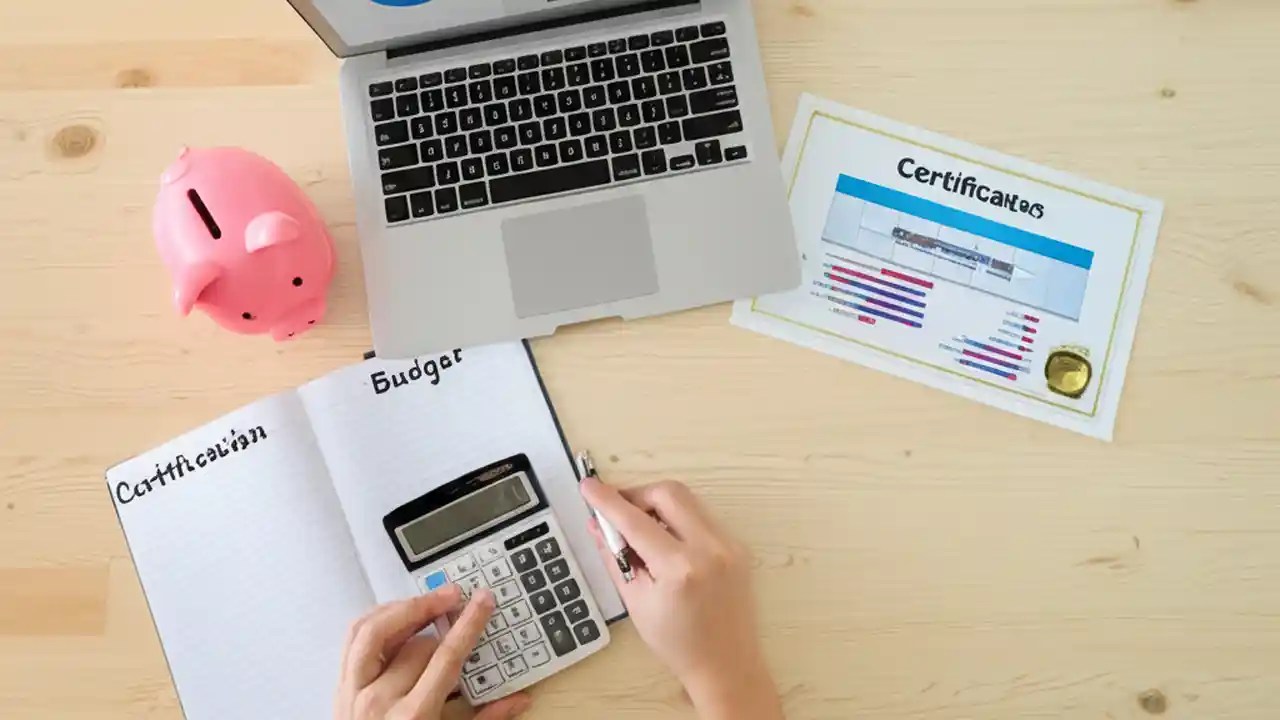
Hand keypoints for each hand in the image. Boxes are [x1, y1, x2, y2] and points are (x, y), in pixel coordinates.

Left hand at [334, 585, 531, 719]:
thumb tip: (520, 700)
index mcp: (414, 717)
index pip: (445, 658)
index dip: (468, 625)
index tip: (482, 601)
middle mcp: (380, 700)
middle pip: (415, 645)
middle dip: (439, 625)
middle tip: (457, 605)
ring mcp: (353, 690)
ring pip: (374, 630)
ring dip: (403, 609)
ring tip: (428, 601)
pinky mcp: (340, 685)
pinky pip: (353, 637)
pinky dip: (376, 618)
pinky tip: (397, 615)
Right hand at [580, 477, 783, 719]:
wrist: (727, 665)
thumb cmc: (678, 643)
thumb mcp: (635, 603)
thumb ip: (615, 559)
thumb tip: (597, 525)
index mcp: (680, 568)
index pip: (635, 521)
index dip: (607, 501)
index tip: (588, 487)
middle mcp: (709, 548)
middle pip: (667, 493)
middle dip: (637, 494)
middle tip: (618, 510)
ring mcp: (729, 545)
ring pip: (687, 500)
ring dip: (658, 505)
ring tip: (640, 528)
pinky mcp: (738, 546)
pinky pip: (702, 517)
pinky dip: (678, 519)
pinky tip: (665, 541)